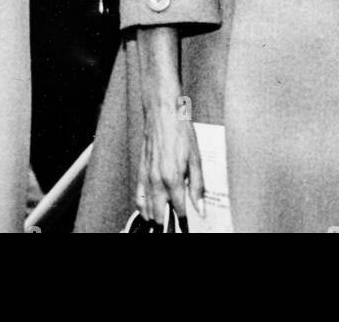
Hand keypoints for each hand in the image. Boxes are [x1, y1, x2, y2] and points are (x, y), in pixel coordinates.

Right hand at [138, 99, 204, 223]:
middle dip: (168, 222)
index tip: (189, 224)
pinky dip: (143, 208)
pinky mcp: (140, 172)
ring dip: (155, 217)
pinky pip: (138, 197)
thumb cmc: (181, 132)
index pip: (179, 210)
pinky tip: (149, 211)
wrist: (162, 114)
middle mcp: (157, 181)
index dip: (185, 220)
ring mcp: (146, 178)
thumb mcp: (196, 158)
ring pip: (147, 209)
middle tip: (175, 225)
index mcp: (173, 179)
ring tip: (164, 221)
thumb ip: (198, 186)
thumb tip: (201, 207)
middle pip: (160, 214)